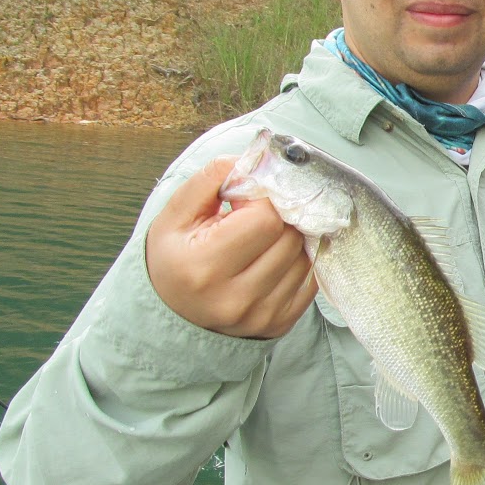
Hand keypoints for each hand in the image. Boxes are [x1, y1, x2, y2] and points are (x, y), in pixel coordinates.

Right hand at [145, 156, 317, 337]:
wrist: (172, 315)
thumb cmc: (174, 258)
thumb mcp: (176, 215)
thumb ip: (212, 179)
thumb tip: (256, 159)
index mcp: (204, 266)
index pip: (265, 219)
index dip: (263, 198)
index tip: (246, 199)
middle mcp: (235, 297)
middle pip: (290, 237)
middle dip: (280, 217)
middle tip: (256, 216)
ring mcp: (261, 315)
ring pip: (305, 257)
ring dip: (291, 238)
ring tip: (263, 238)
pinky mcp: (280, 324)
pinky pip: (311, 280)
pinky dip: (299, 262)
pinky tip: (275, 257)